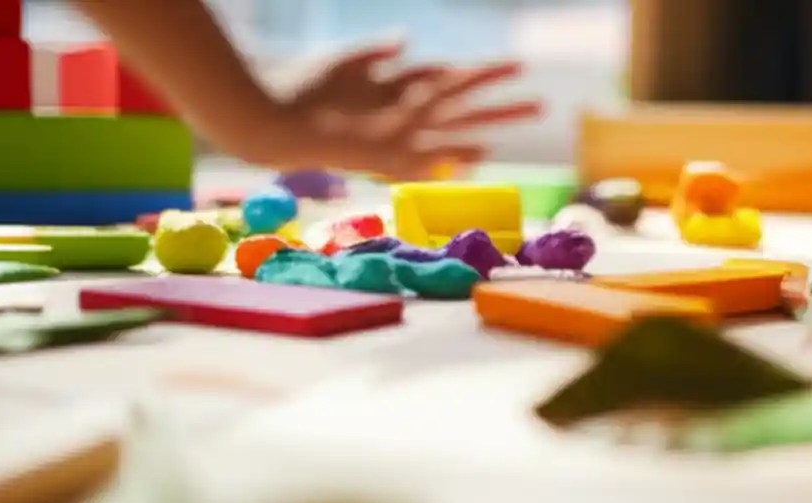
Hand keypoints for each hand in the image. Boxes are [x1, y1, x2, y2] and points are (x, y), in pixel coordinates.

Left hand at [231, 43, 541, 178]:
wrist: (268, 121)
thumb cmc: (301, 88)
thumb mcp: (346, 64)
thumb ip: (377, 52)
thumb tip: (407, 40)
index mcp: (399, 89)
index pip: (450, 79)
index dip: (481, 75)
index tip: (514, 68)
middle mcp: (406, 113)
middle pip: (466, 104)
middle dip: (504, 102)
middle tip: (543, 102)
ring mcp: (400, 132)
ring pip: (459, 122)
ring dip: (496, 118)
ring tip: (532, 111)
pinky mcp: (385, 153)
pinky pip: (427, 153)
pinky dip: (454, 154)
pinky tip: (483, 151)